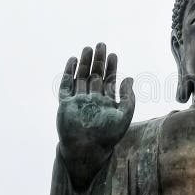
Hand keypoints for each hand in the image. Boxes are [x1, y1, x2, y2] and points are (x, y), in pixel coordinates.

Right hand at [57, 43, 134, 183]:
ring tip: (88, 48)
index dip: (112, 67)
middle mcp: (92, 100)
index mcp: (106, 103)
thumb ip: (128, 97)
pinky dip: (68, 73)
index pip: (109, 81)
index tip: (113, 54)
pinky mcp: (65, 104)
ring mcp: (78, 101)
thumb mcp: (124, 116)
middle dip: (98, 61)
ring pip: (80, 77)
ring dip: (84, 63)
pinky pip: (66, 85)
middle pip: (95, 76)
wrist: (86, 150)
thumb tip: (129, 78)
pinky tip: (72, 61)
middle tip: (101, 44)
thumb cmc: (107, 136)